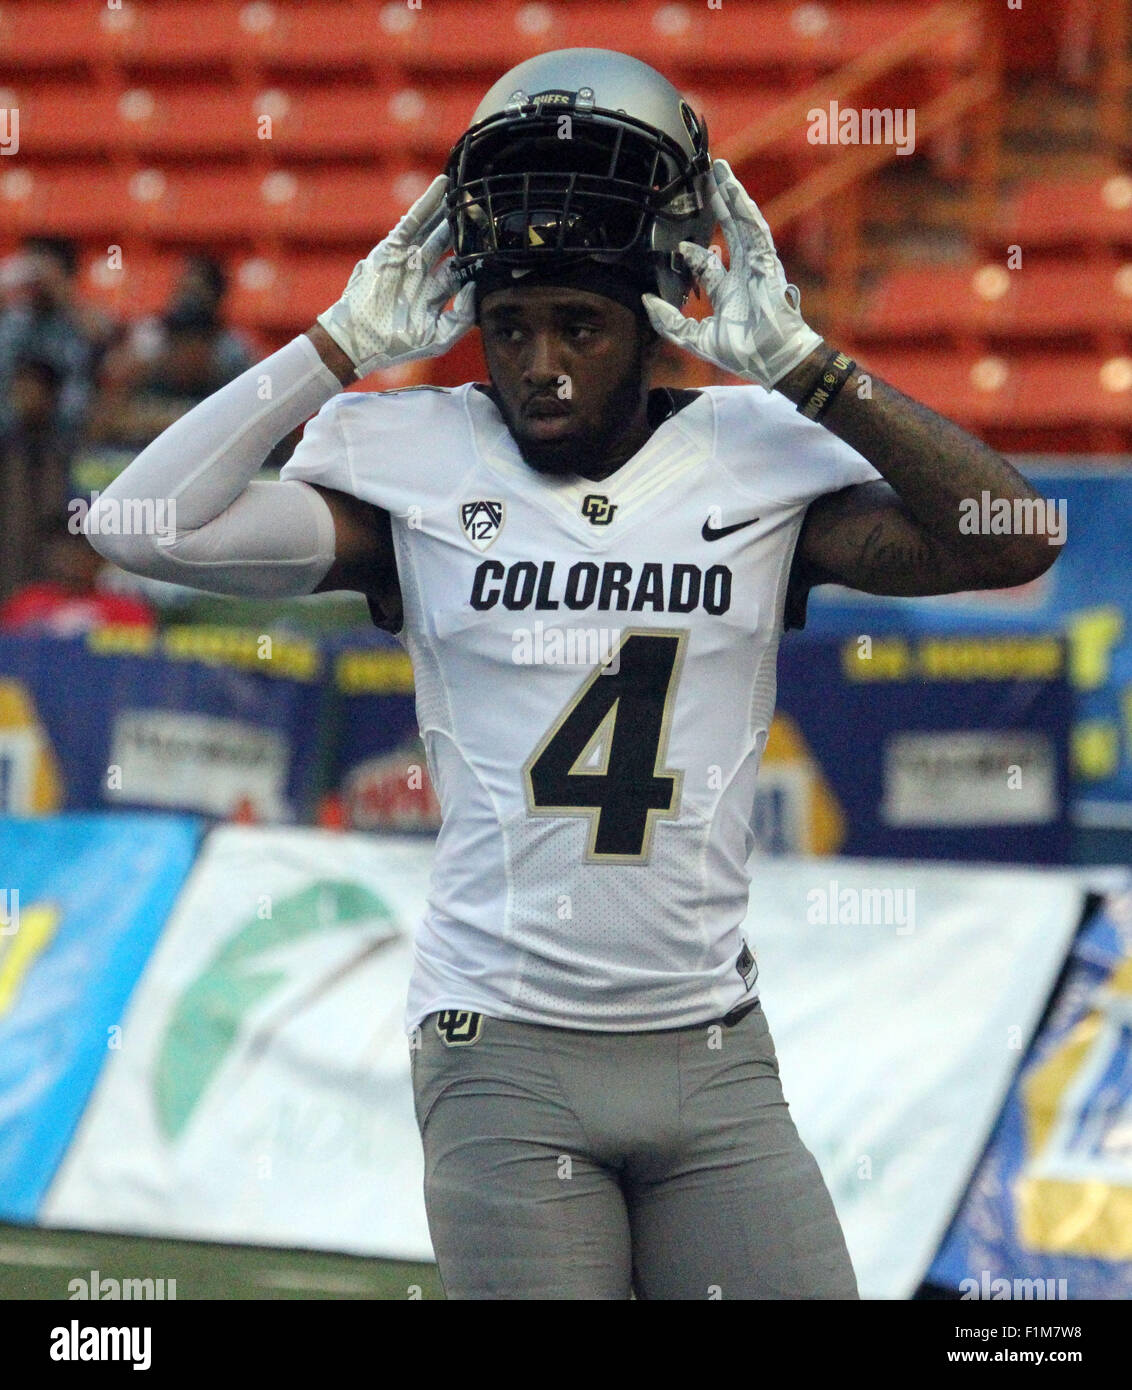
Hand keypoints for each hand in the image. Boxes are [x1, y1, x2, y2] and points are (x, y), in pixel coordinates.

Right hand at [317, 175, 474, 377]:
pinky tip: (442, 185)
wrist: (360, 339)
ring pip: (433, 227)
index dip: (478, 256)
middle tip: (486, 206)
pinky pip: (413, 221)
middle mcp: (423, 272)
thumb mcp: (439, 338)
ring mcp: (408, 258)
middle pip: (449, 243)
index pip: (462, 269)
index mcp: (436, 293)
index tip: (498, 241)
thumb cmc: (399, 345)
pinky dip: (427, 203)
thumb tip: (476, 288)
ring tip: (468, 189)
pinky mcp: (393, 248)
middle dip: (466, 227)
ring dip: (449, 209)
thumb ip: (462, 317)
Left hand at [641, 159, 823, 388]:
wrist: (772, 359)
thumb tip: (646, 301)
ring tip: (719, 171)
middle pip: (727, 232)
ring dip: (731, 196)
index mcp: (727, 292)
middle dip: (715, 207)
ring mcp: (756, 265)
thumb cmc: (742, 353)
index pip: (709, 264)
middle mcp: (742, 273)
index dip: (694, 252)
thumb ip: (669, 322)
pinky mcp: (767, 261)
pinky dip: (745, 210)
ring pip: (741, 223)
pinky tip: (735, 191)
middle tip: (702, 181)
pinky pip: (755, 230)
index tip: (679, 244)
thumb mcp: (695, 339)